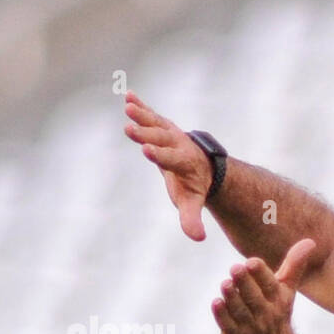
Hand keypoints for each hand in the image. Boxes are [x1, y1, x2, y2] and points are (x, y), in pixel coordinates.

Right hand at [123, 91, 212, 240]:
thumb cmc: (193, 187)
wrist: (205, 166)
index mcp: (183, 163)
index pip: (170, 158)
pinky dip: (141, 106)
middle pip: (160, 138)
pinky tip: (128, 96)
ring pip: (156, 123)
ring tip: (128, 107)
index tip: (146, 150)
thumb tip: (198, 238)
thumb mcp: (192, 203)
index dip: (159, 154)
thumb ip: (192, 219)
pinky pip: (151, 115)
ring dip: (142, 114)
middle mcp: (177, 144)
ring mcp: (171, 133)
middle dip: (146, 133)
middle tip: (130, 129)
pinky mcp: (163, 126)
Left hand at [213, 239, 315, 333]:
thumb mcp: (287, 289)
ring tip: (225, 283)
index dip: (260, 273)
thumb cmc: (276, 310)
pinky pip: (228, 326)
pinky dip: (221, 315)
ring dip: (232, 297)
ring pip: (240, 311)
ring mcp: (251, 328)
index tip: (251, 261)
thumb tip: (310, 241)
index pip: (270, 285)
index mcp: (279, 300)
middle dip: (244, 283)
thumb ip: (294, 265)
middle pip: (254, 297)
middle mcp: (266, 315)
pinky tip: (216, 302)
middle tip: (234, 268)